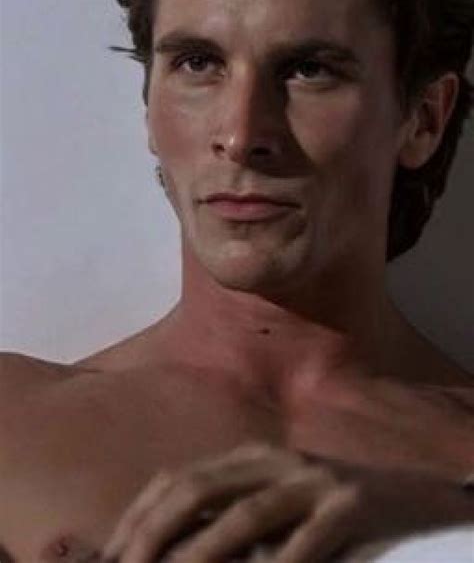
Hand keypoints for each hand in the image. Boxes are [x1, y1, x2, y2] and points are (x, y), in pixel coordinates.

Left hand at [102, 441, 473, 562]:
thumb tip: (178, 549)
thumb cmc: (335, 507)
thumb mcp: (280, 499)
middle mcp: (277, 460)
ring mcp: (314, 480)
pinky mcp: (351, 506)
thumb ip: (234, 512)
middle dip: (153, 532)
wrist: (415, 494)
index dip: (139, 515)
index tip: (111, 555)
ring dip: (201, 555)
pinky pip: (305, 544)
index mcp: (252, 456)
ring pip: (244, 516)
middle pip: (199, 489)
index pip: (179, 478)